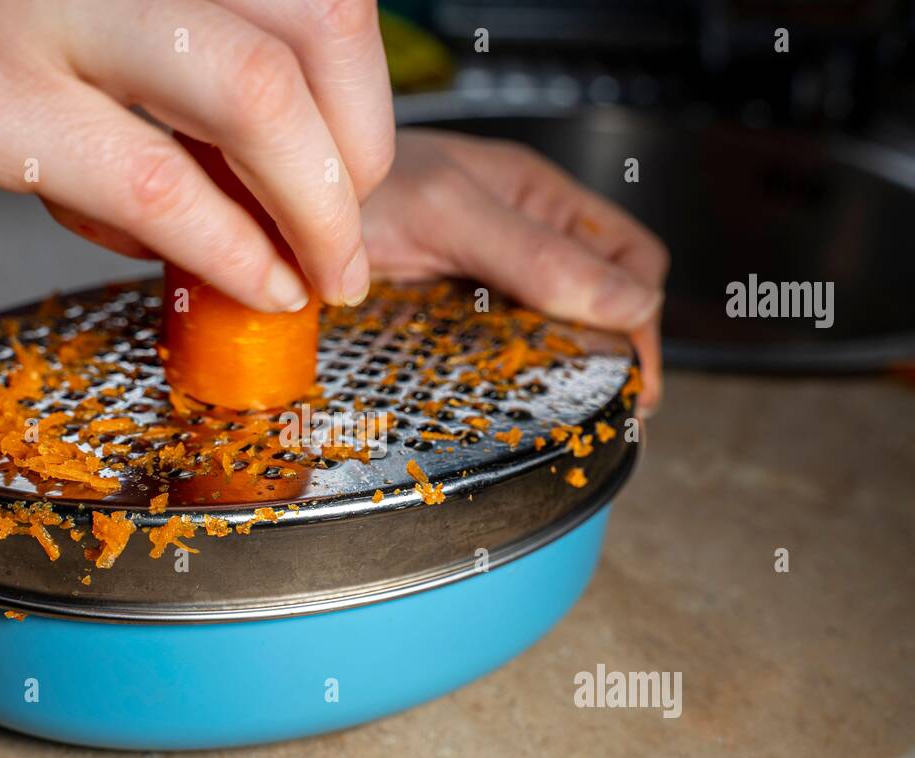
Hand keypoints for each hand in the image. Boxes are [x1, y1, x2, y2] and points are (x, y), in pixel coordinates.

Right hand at [0, 0, 393, 310]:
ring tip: (318, 276)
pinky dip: (229, 251)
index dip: (363, 90)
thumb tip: (265, 179)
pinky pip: (153, 187)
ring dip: (316, 212)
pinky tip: (249, 285)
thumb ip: (159, 83)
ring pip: (256, 99)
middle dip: (360, 154)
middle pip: (317, 22)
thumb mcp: (57, 33)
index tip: (357, 167)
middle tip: (348, 232)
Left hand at [361, 130, 666, 411]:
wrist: (272, 209)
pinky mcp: (441, 321)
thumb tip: (629, 306)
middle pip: (598, 303)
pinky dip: (507, 381)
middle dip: (611, 353)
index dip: (641, 317)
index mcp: (539, 200)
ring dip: (562, 372)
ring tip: (568, 413)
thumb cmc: (353, 187)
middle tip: (607, 410)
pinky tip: (503, 403)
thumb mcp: (449, 214)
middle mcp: (518, 241)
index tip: (630, 377)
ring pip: (550, 334)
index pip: (631, 259)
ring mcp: (479, 284)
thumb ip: (535, 256)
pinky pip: (493, 356)